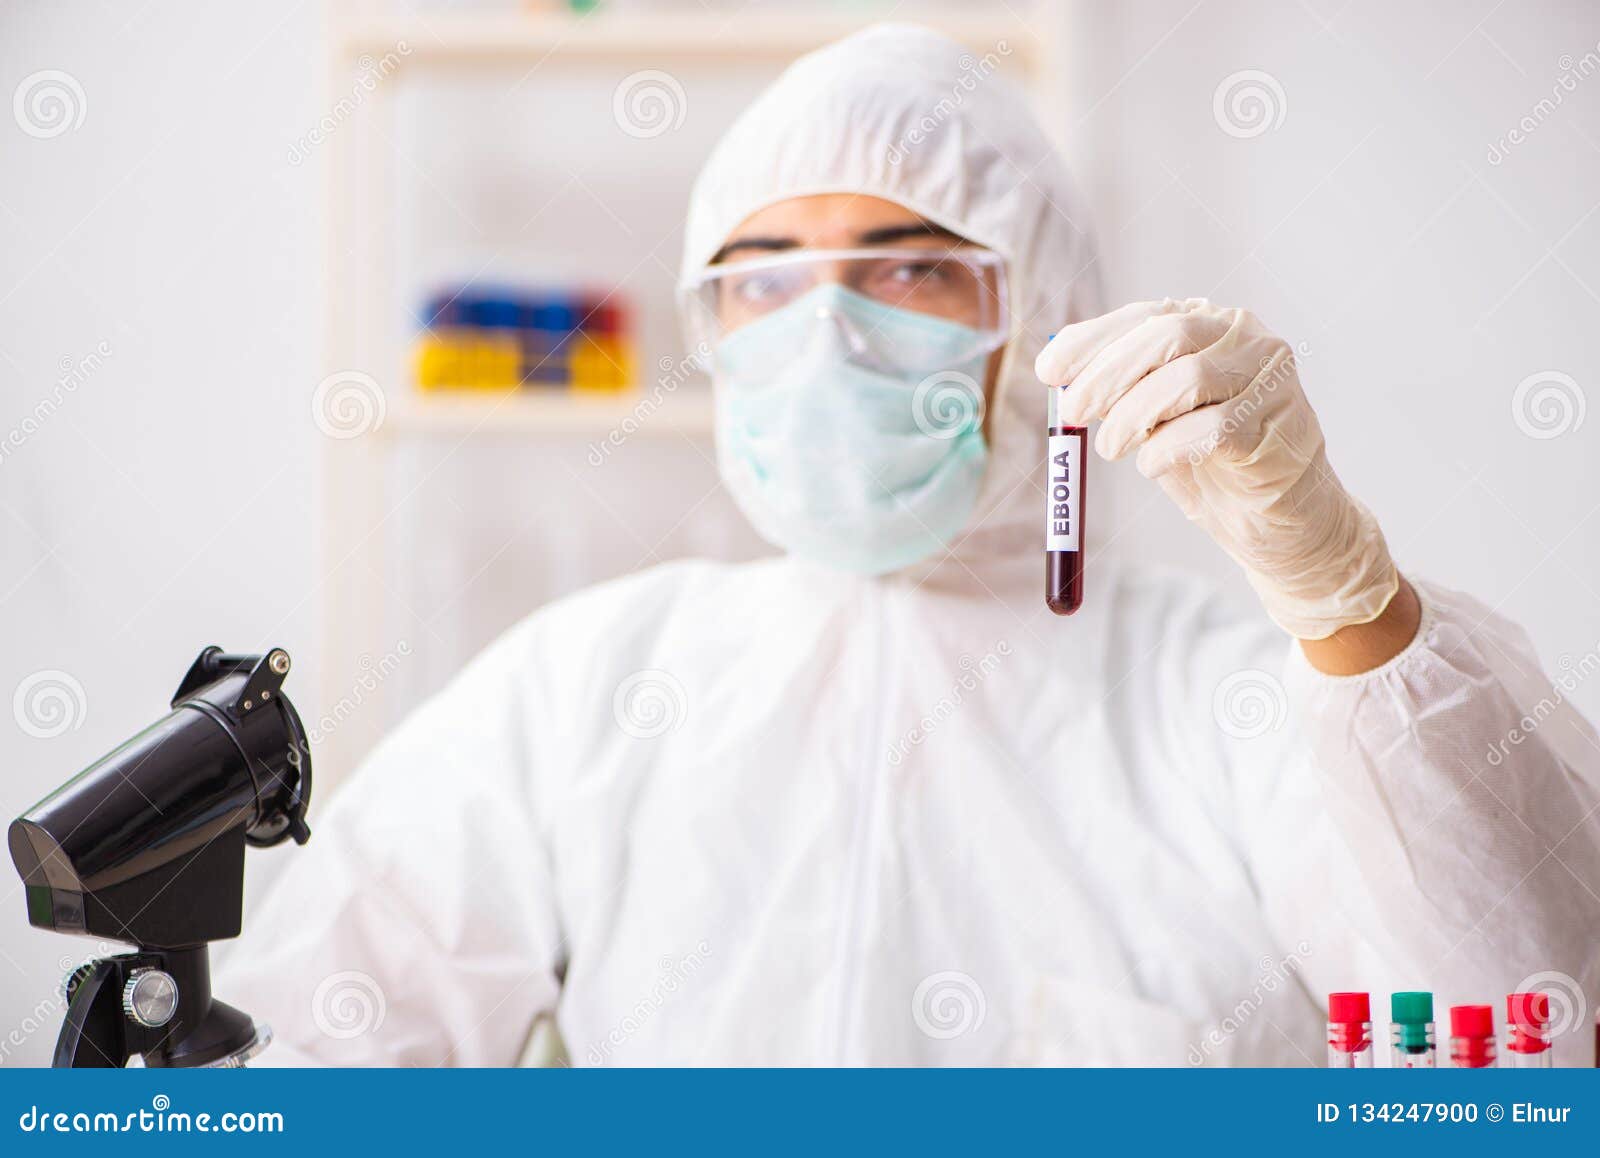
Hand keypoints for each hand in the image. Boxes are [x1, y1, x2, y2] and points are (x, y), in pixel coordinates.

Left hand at [1036, 298, 1398, 640]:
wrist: (1281, 522)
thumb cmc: (1210, 465)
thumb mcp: (1154, 420)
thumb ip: (1119, 392)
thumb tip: (1059, 375)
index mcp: (1209, 324)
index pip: (1144, 316)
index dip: (1091, 341)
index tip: (1048, 371)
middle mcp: (1244, 337)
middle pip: (1166, 336)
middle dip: (1107, 375)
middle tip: (1073, 413)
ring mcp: (1269, 376)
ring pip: (1187, 378)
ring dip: (1132, 416)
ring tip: (1111, 450)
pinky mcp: (1282, 423)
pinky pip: (1212, 428)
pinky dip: (1167, 448)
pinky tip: (1154, 466)